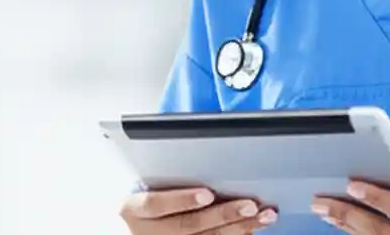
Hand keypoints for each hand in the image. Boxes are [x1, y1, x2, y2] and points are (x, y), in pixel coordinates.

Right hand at [120, 186, 278, 233]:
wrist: (126, 230)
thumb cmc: (136, 202)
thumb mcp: (138, 187)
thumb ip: (162, 178)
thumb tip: (204, 161)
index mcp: (132, 210)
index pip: (156, 204)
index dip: (182, 200)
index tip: (207, 193)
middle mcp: (147, 234)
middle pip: (187, 226)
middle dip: (222, 215)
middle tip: (250, 204)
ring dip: (239, 229)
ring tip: (263, 216)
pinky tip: (251, 229)